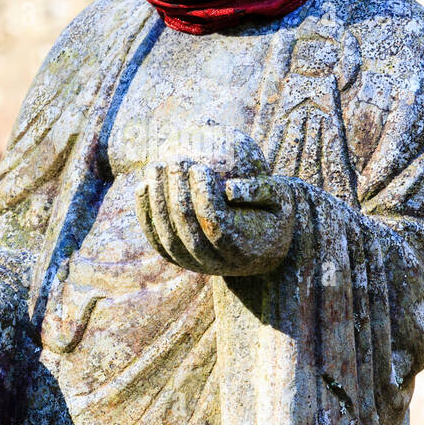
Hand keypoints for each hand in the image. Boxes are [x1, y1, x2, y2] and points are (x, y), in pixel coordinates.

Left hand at [135, 162, 294, 276]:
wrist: (260, 249)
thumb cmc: (273, 214)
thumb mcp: (281, 199)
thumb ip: (261, 191)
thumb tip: (229, 188)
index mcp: (241, 250)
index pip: (215, 223)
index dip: (204, 196)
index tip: (199, 166)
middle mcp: (215, 263)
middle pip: (187, 229)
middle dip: (177, 192)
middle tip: (175, 160)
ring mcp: (193, 264)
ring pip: (167, 236)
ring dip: (158, 200)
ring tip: (156, 166)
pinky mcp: (178, 260)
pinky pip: (156, 239)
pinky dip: (147, 214)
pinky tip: (143, 186)